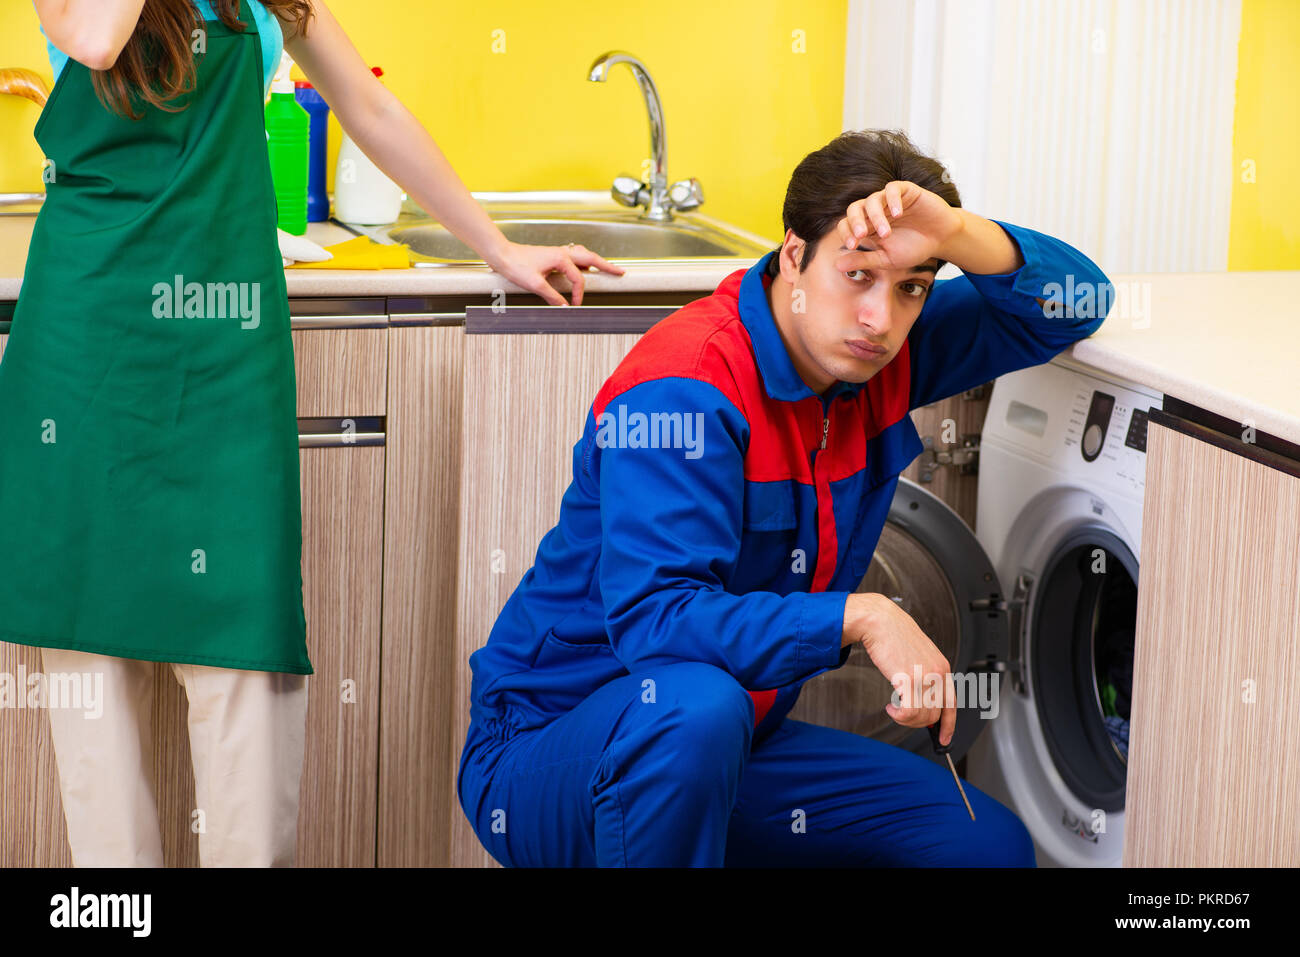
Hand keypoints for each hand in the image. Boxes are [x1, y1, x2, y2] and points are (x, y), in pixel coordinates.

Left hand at [486, 241, 624, 306]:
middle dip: (606, 266)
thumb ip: (552, 296)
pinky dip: (583, 261)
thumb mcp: (535, 285)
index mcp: (561, 258)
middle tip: (620, 272)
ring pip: (583, 255)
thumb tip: (565, 306)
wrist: (501, 254)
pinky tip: (583, 267)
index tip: (576, 306)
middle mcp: (562, 252)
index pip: (578, 279)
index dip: (579, 294)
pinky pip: (574, 256)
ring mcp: (557, 252)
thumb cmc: (515, 265)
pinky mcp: (552, 255)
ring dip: (596, 261)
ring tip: (607, 267)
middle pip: (591, 258)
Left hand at [831, 181, 963, 273]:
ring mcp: (889, 200)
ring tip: (885, 233)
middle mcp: (875, 211)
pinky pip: (893, 189)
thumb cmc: (914, 248)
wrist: (941, 239)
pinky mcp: (906, 191)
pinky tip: (897, 214)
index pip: (846, 224)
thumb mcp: (886, 259)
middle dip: (855, 222)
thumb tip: (836, 266)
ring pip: (873, 199)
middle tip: (861, 236)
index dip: (846, 233)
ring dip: (876, 216)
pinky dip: (892, 200)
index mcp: (867, 226)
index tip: (852, 246)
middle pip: (855, 208)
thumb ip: (863, 260)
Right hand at [844, 592, 955, 745]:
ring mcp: (925, 677)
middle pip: (935, 715)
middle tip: (903, 716)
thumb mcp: (918, 656)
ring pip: (922, 717)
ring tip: (894, 709)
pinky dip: (898, 716)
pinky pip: (909, 712)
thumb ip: (924, 677)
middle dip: (917, 723)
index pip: (951, 705)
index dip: (948, 725)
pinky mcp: (909, 679)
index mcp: (942, 667)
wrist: (881, 621)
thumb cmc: (894, 635)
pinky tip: (891, 707)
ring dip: (905, 720)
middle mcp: (938, 673)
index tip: (943, 737)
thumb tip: (923, 702)